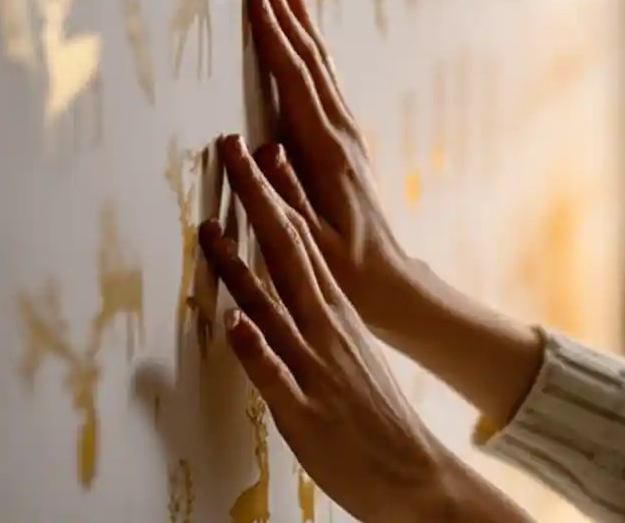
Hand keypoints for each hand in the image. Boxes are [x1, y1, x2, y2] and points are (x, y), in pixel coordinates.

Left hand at [195, 135, 529, 522]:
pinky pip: (275, 377)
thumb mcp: (346, 353)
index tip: (252, 154)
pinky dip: (254, 349)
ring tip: (209, 225)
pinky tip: (234, 322)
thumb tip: (276, 289)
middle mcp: (325, 329)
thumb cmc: (374, 416)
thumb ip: (313, 317)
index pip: (298, 241)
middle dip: (256, 201)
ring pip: (273, 306)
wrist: (416, 473)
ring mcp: (315, 369)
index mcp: (334, 313)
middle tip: (230, 151)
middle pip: (285, 254)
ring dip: (240, 265)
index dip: (272, 195)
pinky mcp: (304, 413)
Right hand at [247, 0, 542, 428]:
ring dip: (301, 23)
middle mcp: (340, 136)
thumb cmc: (345, 275)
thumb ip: (282, 200)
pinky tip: (304, 42)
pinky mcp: (345, 146)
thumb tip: (257, 147)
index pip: (294, 82)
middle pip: (311, 60)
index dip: (274, 37)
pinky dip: (311, 52)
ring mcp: (346, 138)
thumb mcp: (310, 247)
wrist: (393, 287)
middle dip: (287, 11)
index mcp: (326, 155)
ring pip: (320, 67)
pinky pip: (323, 84)